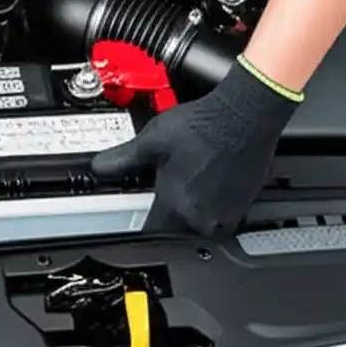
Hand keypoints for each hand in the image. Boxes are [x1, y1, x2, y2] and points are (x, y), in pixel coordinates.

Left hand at [91, 60, 299, 236]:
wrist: (246, 114)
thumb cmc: (206, 126)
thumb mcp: (153, 140)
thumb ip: (123, 160)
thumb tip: (99, 167)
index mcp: (178, 206)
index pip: (151, 232)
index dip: (142, 223)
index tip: (138, 216)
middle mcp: (204, 217)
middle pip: (176, 230)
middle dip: (168, 212)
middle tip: (166, 187)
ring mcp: (228, 214)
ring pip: (200, 224)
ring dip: (191, 209)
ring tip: (189, 181)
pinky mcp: (244, 205)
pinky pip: (220, 215)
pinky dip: (211, 203)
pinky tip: (208, 180)